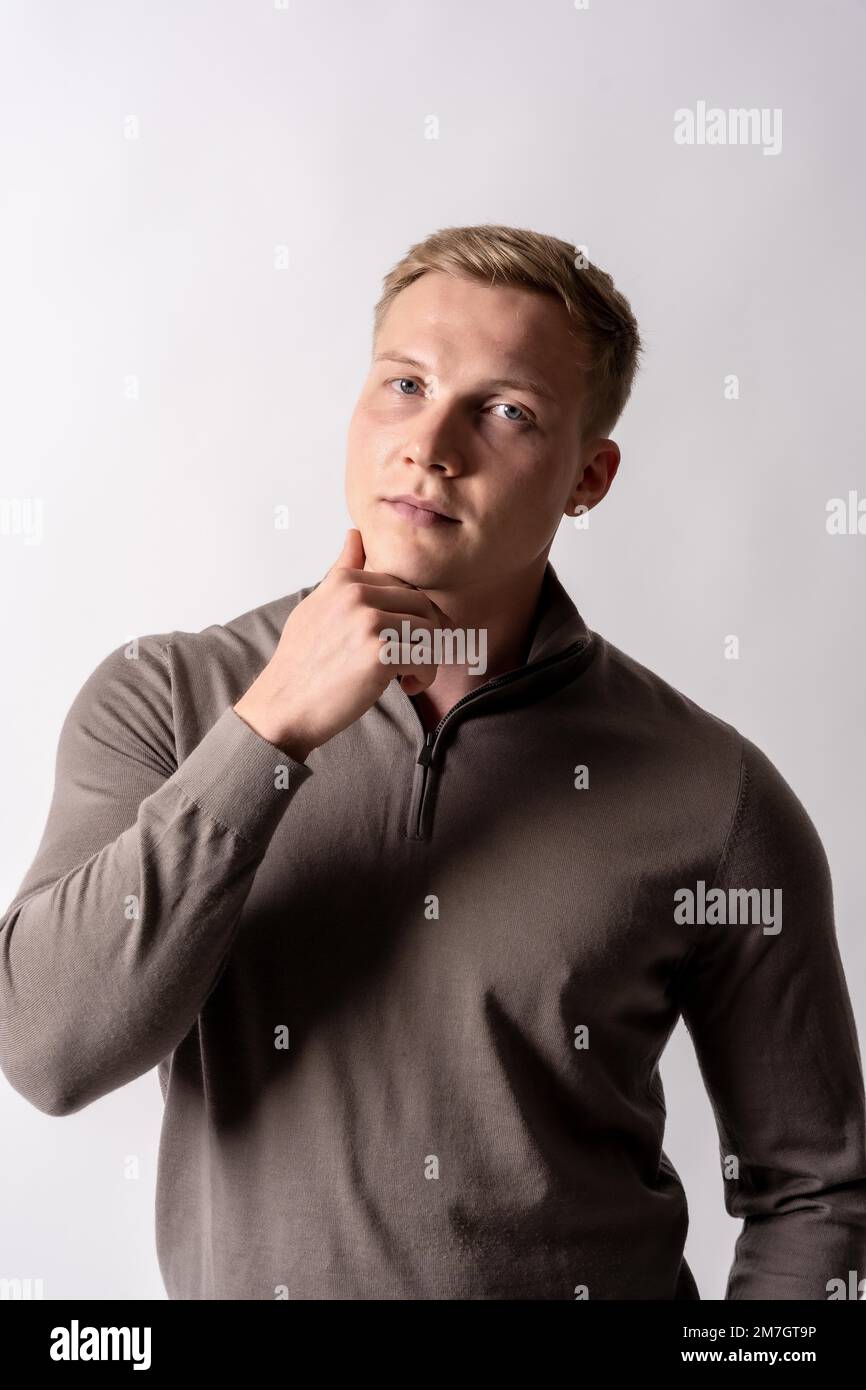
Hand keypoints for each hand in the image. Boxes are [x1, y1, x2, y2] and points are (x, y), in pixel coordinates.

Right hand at [233, 529, 449, 759]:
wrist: (284, 706)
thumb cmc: (302, 662)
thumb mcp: (316, 605)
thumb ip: (342, 571)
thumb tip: (355, 534)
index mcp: (345, 580)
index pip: (403, 586)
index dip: (412, 615)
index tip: (404, 639)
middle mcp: (357, 595)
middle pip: (422, 604)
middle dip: (426, 635)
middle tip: (413, 660)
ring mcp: (369, 622)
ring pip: (429, 630)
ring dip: (427, 657)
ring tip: (408, 676)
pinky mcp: (381, 653)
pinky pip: (426, 657)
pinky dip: (424, 676)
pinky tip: (406, 687)